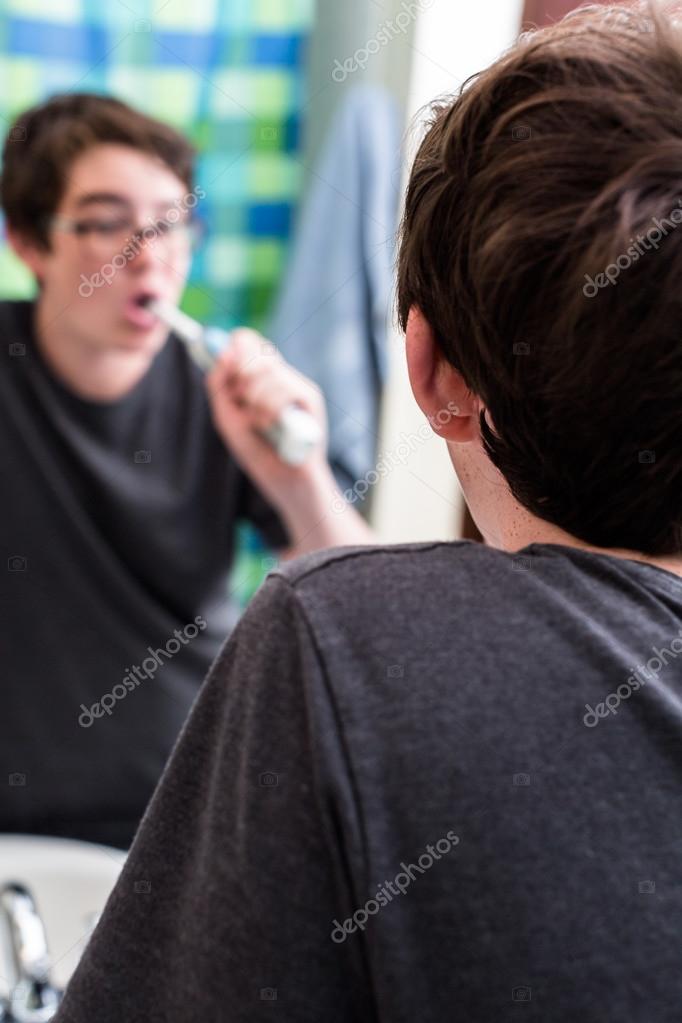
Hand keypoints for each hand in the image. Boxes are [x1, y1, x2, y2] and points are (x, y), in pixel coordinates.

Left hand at [205, 328, 327, 512]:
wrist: (283, 480)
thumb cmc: (257, 451)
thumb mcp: (227, 417)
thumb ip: (219, 385)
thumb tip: (224, 352)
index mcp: (259, 377)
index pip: (247, 341)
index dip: (234, 346)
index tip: (226, 363)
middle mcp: (280, 376)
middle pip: (256, 349)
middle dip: (241, 376)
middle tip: (243, 402)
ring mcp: (296, 385)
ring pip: (267, 371)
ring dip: (255, 402)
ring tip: (261, 425)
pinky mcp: (310, 398)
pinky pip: (283, 389)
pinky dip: (270, 411)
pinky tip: (272, 427)